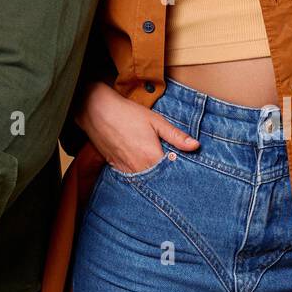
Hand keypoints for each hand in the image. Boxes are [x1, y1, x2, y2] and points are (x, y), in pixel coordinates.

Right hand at [75, 81, 199, 172]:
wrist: (96, 110)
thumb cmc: (127, 113)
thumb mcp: (155, 121)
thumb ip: (176, 136)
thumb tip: (196, 146)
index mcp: (151, 157)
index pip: (172, 174)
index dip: (180, 173)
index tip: (187, 171)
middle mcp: (139, 168)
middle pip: (159, 181)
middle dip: (168, 178)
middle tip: (176, 172)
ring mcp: (126, 169)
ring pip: (145, 181)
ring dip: (154, 178)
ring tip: (160, 170)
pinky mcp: (116, 167)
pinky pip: (132, 177)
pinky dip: (140, 175)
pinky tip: (144, 168)